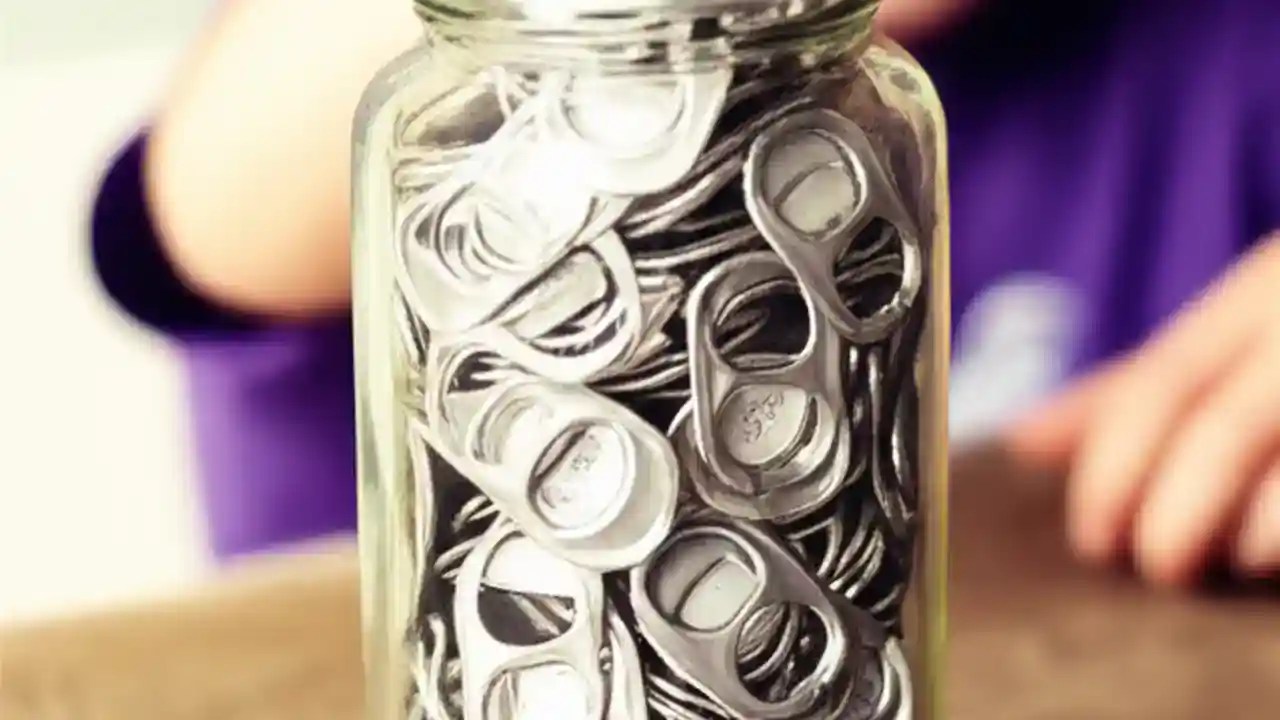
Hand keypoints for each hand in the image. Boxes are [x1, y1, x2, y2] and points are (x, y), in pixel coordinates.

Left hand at [1005, 234, 1279, 587]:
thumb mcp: (1235, 334)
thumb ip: (1138, 386)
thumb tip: (1026, 441)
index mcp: (1262, 291)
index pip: (1162, 384)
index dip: (1114, 468)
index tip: (1091, 538)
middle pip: (1228, 425)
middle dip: (1176, 512)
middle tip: (1149, 565)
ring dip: (1252, 531)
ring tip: (1221, 561)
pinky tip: (1272, 555)